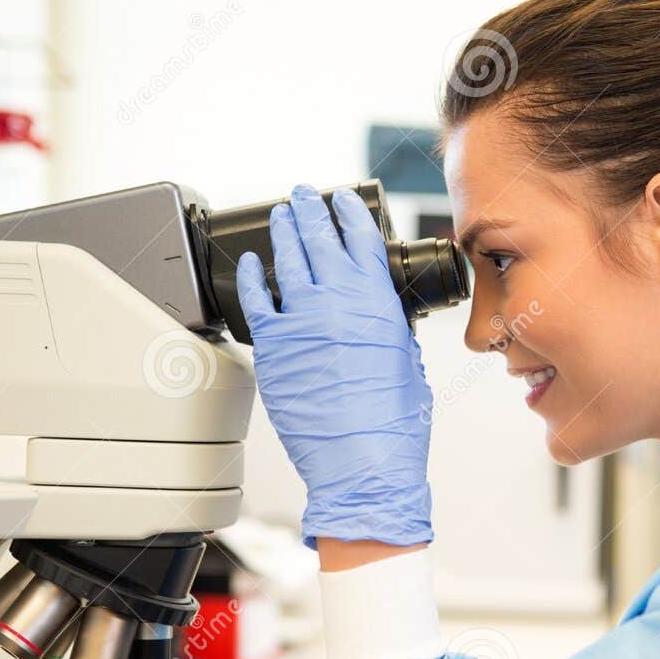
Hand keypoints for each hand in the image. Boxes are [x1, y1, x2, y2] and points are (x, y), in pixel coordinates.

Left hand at [236, 184, 433, 548]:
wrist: (364, 463)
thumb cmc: (394, 425)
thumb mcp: (407, 363)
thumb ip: (390, 329)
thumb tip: (379, 315)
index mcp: (378, 302)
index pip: (361, 239)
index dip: (350, 213)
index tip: (342, 199)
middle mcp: (338, 301)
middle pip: (320, 238)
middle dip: (311, 210)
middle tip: (303, 195)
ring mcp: (301, 320)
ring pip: (287, 259)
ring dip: (284, 232)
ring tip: (281, 215)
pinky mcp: (274, 346)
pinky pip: (256, 299)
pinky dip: (252, 277)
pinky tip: (251, 264)